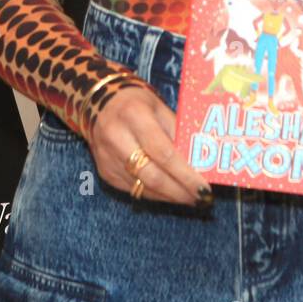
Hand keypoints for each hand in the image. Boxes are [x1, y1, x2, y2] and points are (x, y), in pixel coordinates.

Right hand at [87, 84, 214, 207]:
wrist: (99, 104)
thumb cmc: (137, 104)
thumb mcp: (160, 108)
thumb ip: (178, 133)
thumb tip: (199, 162)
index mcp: (134, 116)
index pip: (163, 152)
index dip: (184, 174)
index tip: (203, 186)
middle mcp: (117, 138)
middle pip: (152, 176)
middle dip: (179, 191)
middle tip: (200, 198)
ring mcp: (108, 158)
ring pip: (143, 188)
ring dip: (170, 196)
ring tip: (190, 197)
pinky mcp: (105, 173)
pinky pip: (134, 190)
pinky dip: (156, 195)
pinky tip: (171, 193)